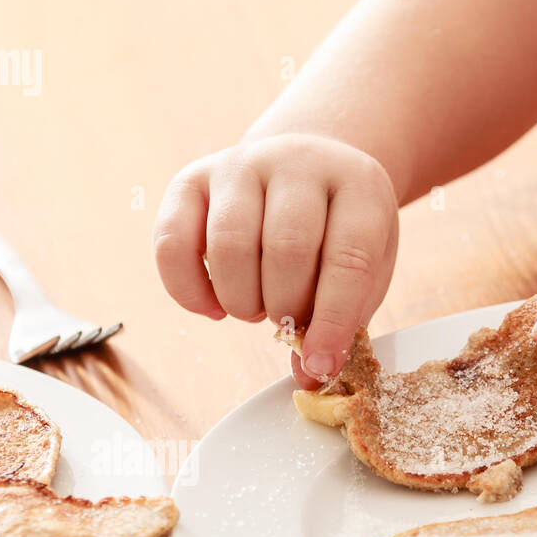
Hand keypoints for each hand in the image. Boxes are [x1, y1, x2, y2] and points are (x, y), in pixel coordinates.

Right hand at [153, 134, 398, 385]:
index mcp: (359, 186)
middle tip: (288, 325)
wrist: (310, 167)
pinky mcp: (193, 178)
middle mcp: (298, 161)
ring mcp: (242, 163)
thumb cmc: (341, 234)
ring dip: (242, 300)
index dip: (333, 321)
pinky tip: (212, 307)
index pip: (349, 259)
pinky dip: (187, 289)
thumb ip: (342, 323)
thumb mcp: (364, 272)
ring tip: (258, 309)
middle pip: (287, 249)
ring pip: (230, 244)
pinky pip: (172, 240)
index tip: (320, 362)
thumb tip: (309, 374)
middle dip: (286, 308)